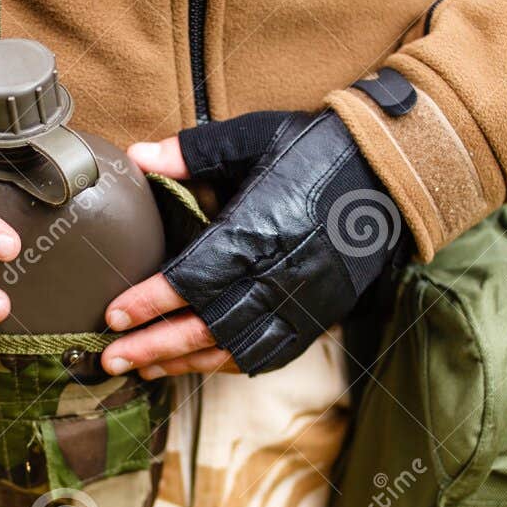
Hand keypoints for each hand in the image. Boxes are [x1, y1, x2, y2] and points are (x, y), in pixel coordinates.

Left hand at [105, 110, 405, 376]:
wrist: (395, 175)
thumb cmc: (322, 150)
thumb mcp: (256, 136)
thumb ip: (195, 152)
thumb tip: (138, 157)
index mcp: (258, 231)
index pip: (193, 279)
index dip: (151, 302)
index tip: (115, 316)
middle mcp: (279, 275)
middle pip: (206, 326)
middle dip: (156, 346)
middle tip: (112, 359)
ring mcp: (301, 301)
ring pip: (235, 348)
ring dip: (186, 363)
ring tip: (145, 369)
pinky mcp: (318, 314)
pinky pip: (269, 354)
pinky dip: (230, 365)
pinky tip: (200, 366)